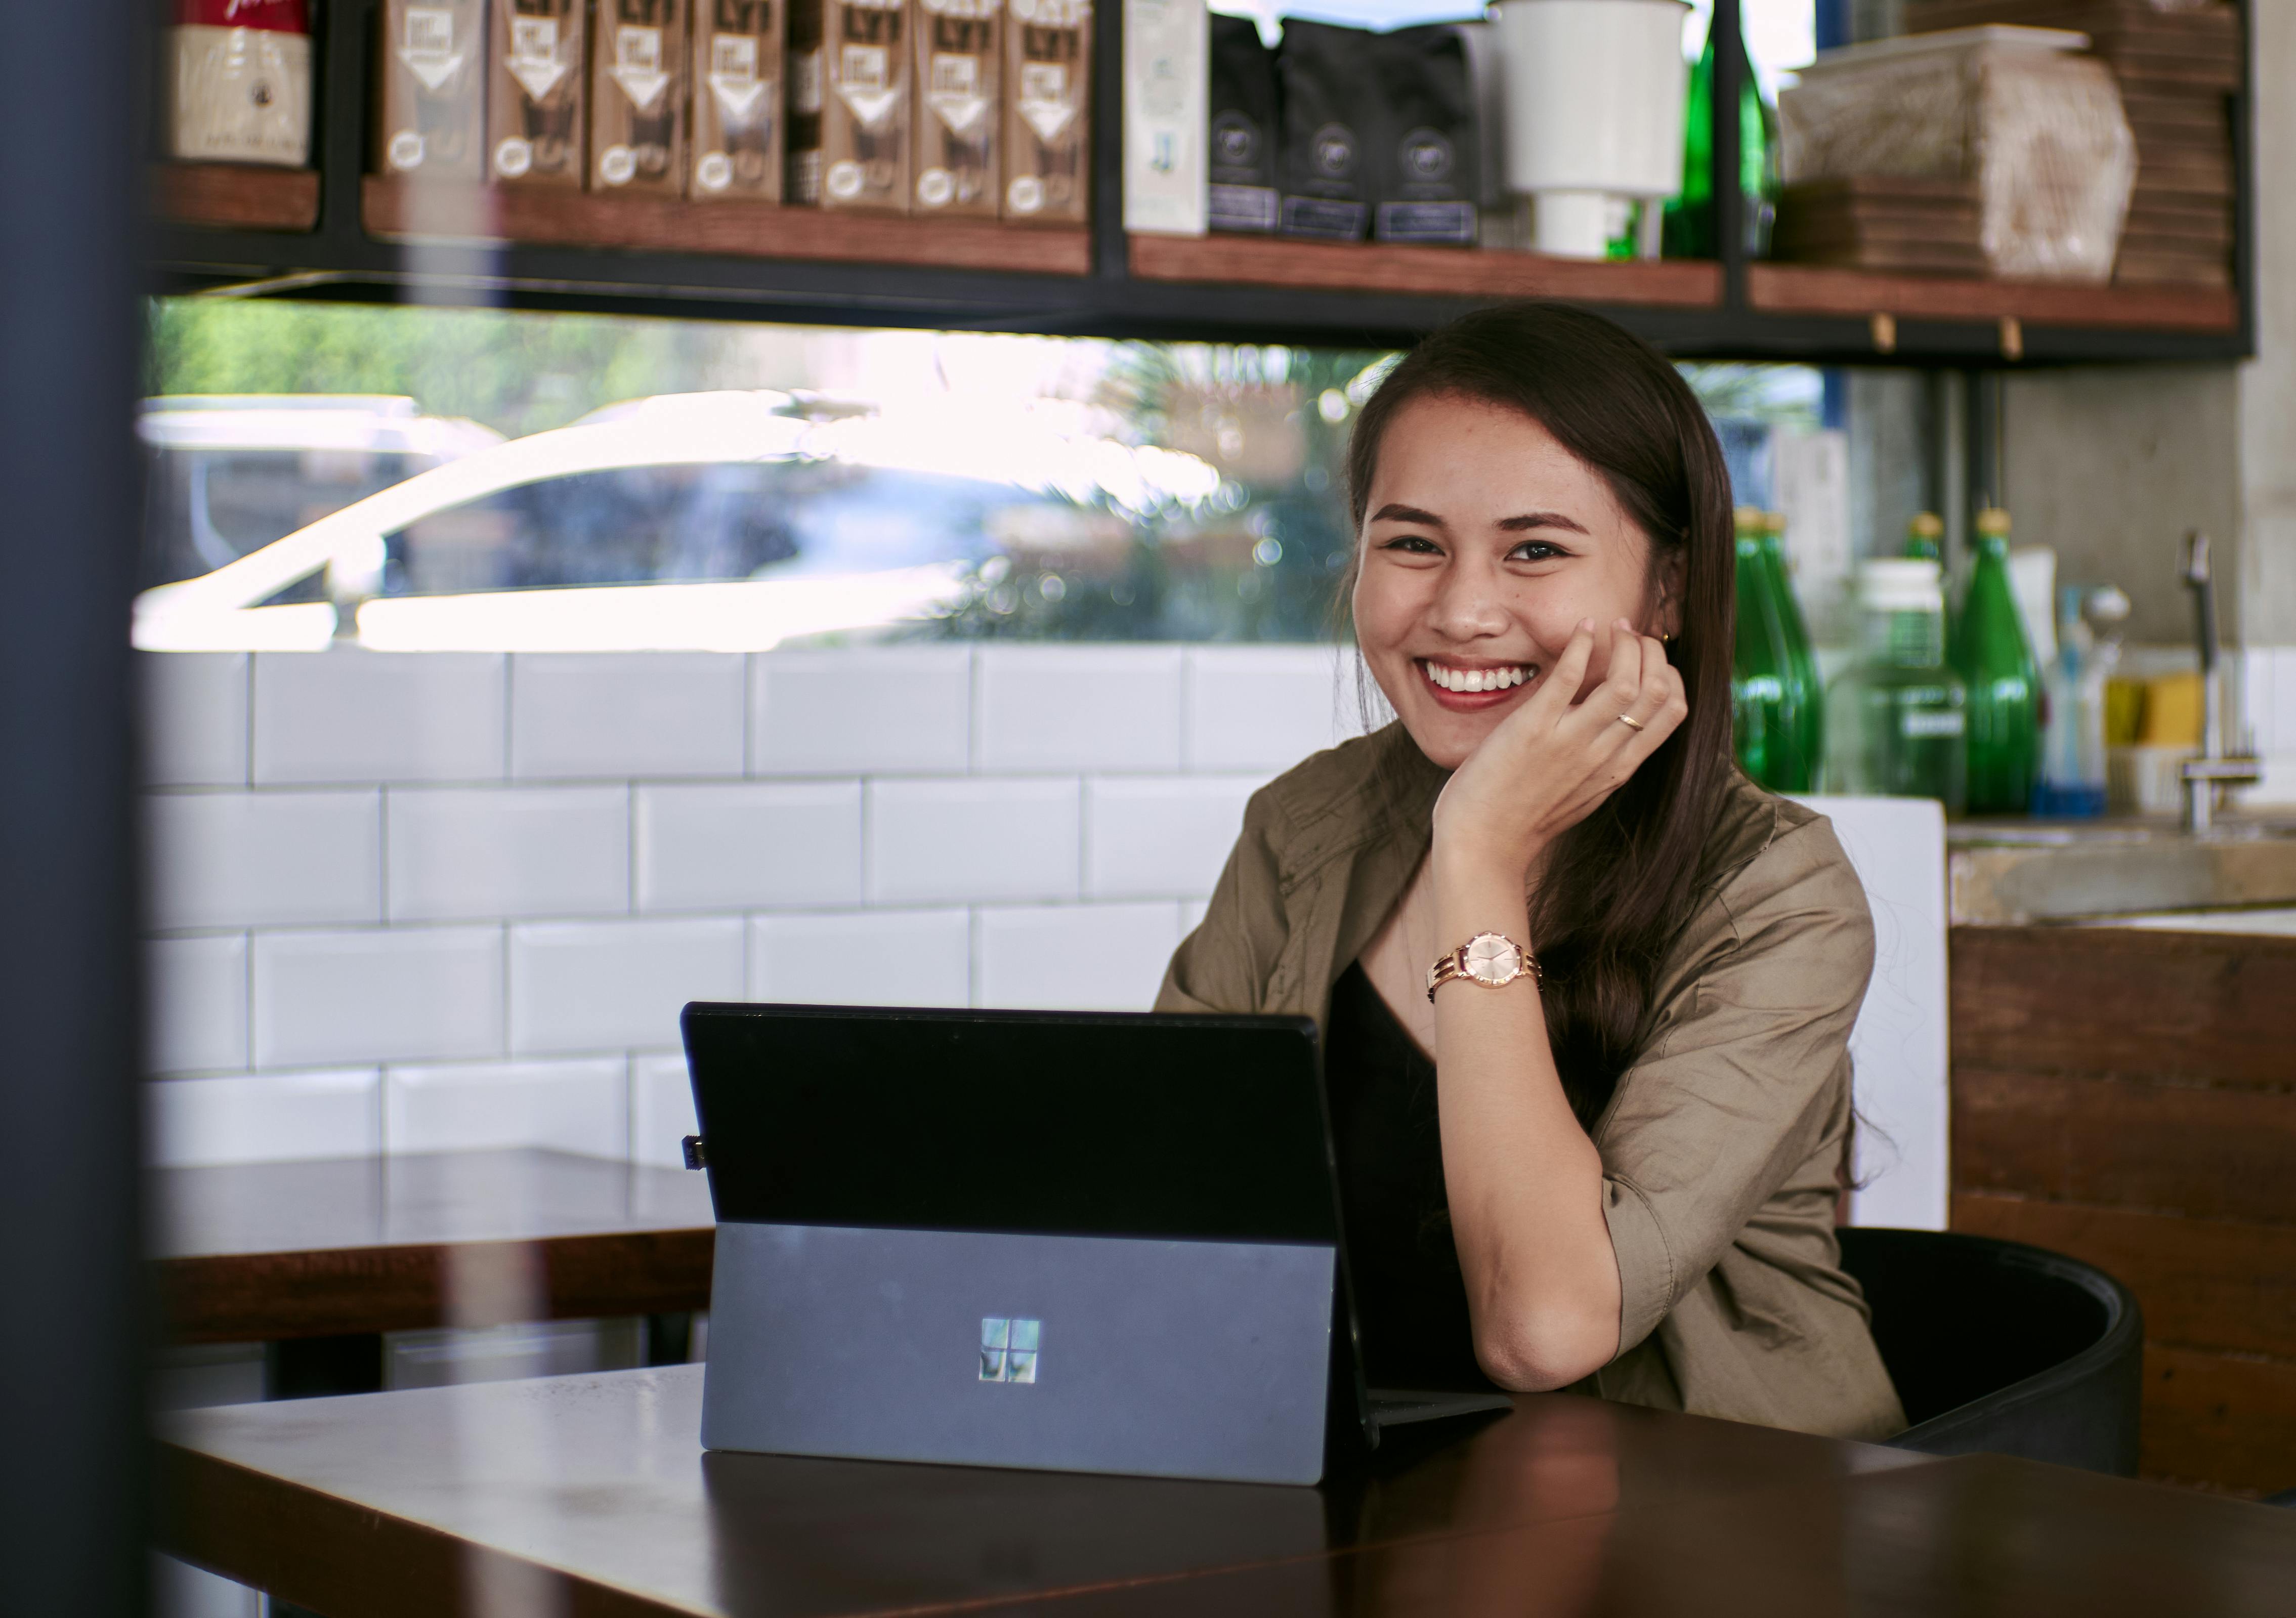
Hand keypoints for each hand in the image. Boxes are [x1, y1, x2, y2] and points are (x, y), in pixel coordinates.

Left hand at [1429, 618, 1688, 880]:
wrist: (1483, 843)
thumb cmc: (1525, 818)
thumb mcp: (1582, 793)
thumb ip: (1602, 761)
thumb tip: (1612, 728)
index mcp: (1619, 768)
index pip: (1673, 711)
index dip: (1672, 674)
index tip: (1652, 658)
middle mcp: (1604, 754)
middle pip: (1657, 690)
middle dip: (1652, 651)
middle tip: (1632, 634)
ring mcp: (1571, 741)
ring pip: (1624, 681)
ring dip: (1624, 643)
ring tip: (1613, 627)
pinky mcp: (1534, 728)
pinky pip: (1568, 677)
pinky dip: (1580, 645)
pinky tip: (1581, 629)